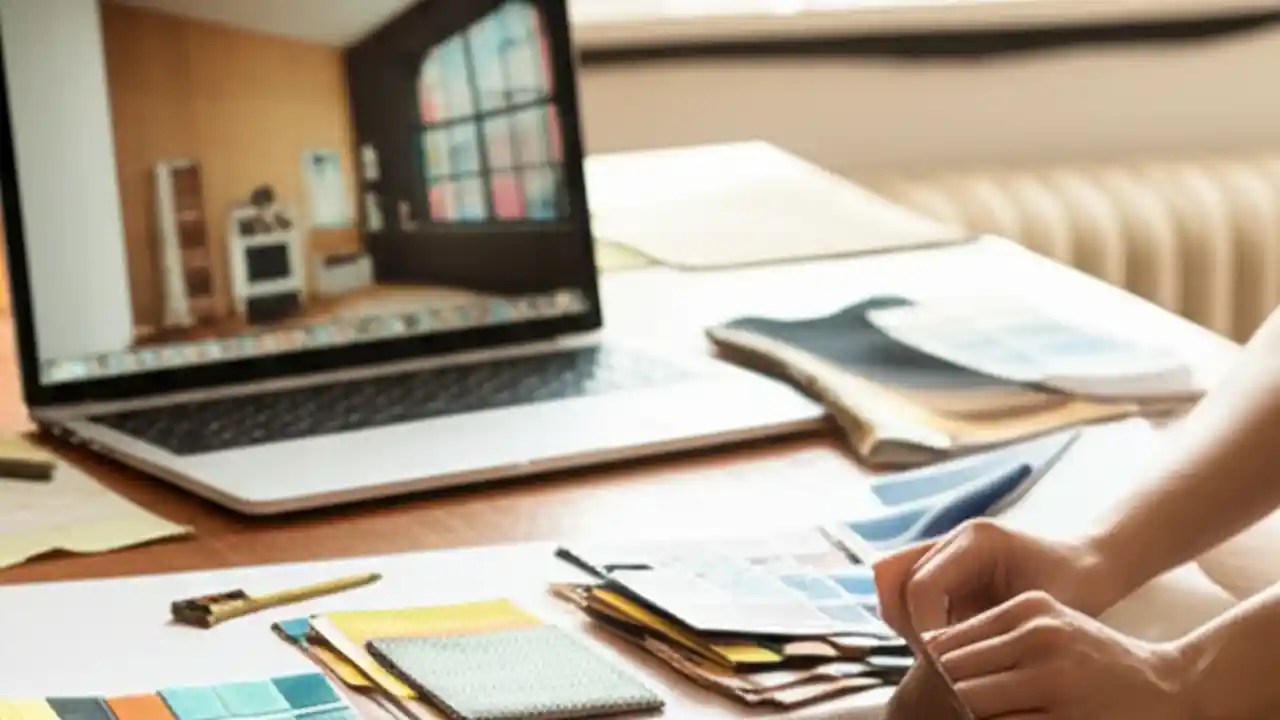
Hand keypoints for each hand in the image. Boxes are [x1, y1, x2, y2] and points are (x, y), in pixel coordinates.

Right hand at [873, 520, 1120, 637]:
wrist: (1093, 565)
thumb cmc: (1077, 584)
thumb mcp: (1041, 609)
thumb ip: (994, 628)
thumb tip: (952, 659)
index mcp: (976, 539)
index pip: (921, 584)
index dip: (924, 628)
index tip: (943, 665)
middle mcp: (952, 539)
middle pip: (894, 579)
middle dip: (909, 625)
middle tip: (938, 661)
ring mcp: (944, 551)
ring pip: (893, 586)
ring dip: (906, 623)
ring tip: (940, 655)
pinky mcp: (944, 569)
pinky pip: (908, 594)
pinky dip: (915, 621)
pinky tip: (947, 647)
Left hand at [925, 591, 1191, 719]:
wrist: (1169, 686)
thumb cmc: (1094, 657)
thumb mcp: (1049, 623)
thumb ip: (996, 631)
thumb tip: (931, 651)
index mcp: (1030, 610)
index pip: (951, 641)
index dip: (933, 668)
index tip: (930, 684)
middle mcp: (1041, 638)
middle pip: (956, 673)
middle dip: (943, 693)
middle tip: (934, 707)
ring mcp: (1055, 680)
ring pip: (974, 703)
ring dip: (964, 714)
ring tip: (964, 714)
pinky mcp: (1067, 718)